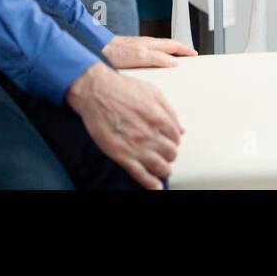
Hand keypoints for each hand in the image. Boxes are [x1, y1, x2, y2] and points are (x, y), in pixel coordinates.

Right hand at [66, 62, 182, 189]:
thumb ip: (169, 111)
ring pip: (160, 166)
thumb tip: (181, 128)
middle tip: (165, 152)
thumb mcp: (152, 92)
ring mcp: (135, 146)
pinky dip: (150, 183)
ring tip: (163, 168)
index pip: (176, 137)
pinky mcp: (121, 155)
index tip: (170, 141)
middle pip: (171, 153)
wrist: (95, 92)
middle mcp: (149, 134)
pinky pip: (140, 174)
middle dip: (170, 154)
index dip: (174, 139)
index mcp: (158, 117)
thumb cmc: (121, 88)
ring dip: (164, 169)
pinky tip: (155, 186)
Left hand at [102, 35, 196, 68]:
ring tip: (177, 60)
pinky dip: (159, 57)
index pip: (173, 45)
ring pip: (159, 49)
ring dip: (170, 53)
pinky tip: (155, 64)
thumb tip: (174, 62)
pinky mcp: (131, 52)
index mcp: (150, 44)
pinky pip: (151, 53)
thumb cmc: (114, 52)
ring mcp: (138, 47)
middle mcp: (146, 44)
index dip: (185, 50)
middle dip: (181, 50)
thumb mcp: (139, 57)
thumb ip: (157, 58)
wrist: (95, 49)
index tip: (195, 54)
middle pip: (168, 45)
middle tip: (190, 57)